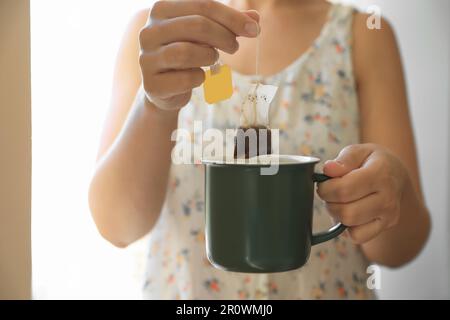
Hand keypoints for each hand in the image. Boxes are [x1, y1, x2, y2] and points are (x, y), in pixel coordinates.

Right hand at [139, 0, 259, 110]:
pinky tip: (198, 77)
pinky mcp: (151, 84)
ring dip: (209, 57)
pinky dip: (199, 78)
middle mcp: (149, 31)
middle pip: (196, 26)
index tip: (255, 29)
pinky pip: (185, 79)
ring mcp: (146, 58)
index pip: (202, 5)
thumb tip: (255, 18)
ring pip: (187, 52)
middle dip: (224, 36)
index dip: (232, 17)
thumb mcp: (206, 35)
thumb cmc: (187, 54)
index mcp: (162, 9)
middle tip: (235, 47)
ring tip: (212, 59)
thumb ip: (229, 25)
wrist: (164, 89)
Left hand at [317, 144, 409, 243]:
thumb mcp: (360, 151)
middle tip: (330, 193)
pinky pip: (358, 237)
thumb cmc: (373, 162)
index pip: (344, 189)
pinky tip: (348, 212)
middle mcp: (388, 197)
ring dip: (336, 214)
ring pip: (350, 225)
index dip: (326, 188)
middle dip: (329, 203)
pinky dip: (347, 227)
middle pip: (346, 212)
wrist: (396, 175)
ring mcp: (388, 215)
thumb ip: (344, 159)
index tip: (324, 183)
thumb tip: (328, 170)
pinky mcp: (385, 226)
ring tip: (339, 201)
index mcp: (381, 173)